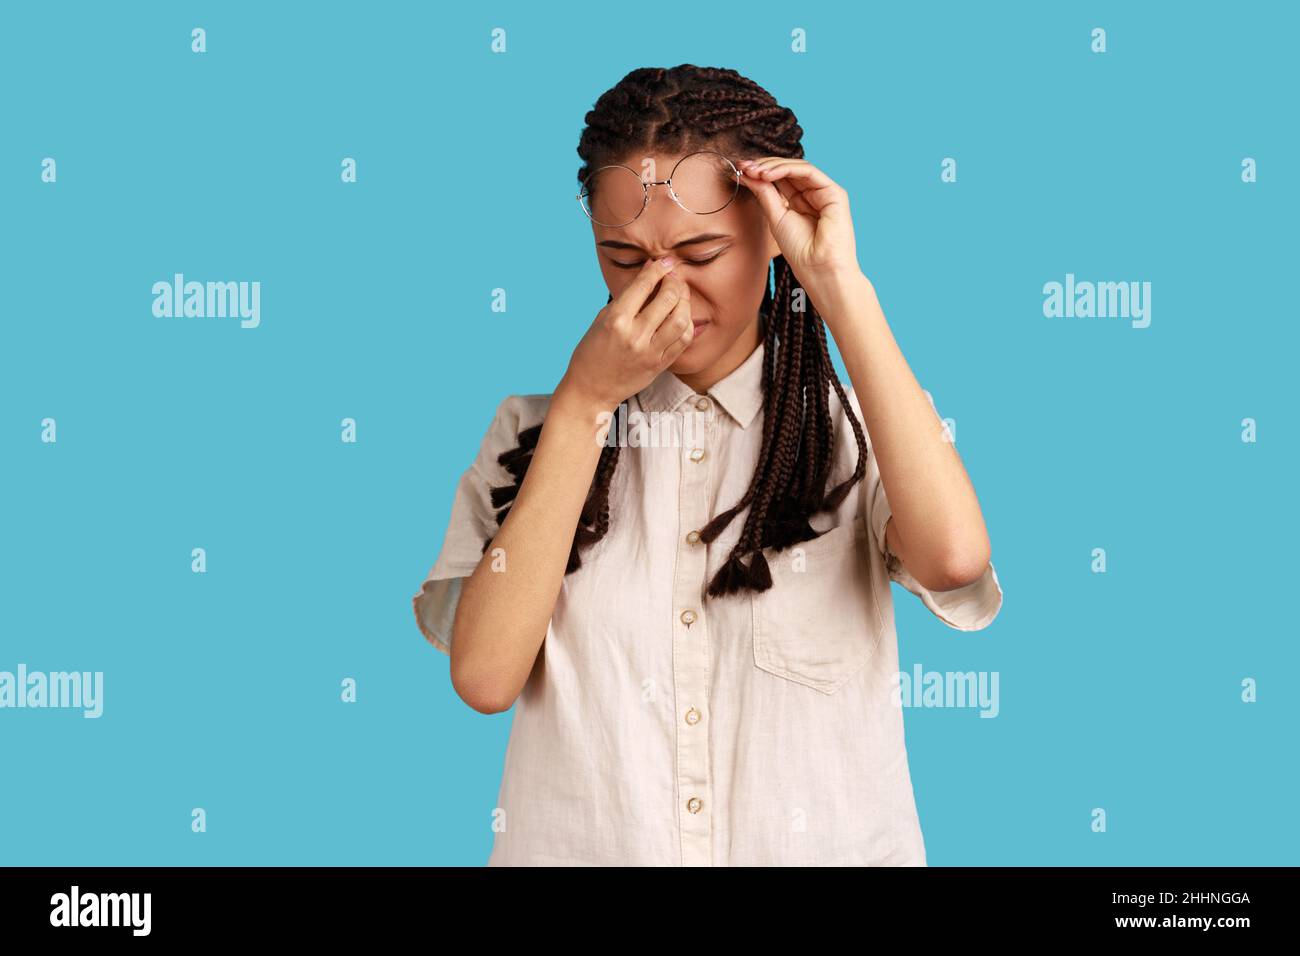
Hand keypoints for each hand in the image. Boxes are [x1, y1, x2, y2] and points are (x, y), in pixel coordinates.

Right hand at [557, 256, 693, 414]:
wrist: (591, 390)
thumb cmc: (592, 352)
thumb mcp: (602, 319)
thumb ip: (627, 298)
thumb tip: (649, 274)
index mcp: (616, 320)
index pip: (644, 285)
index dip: (658, 268)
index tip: (664, 261)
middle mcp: (635, 335)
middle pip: (668, 298)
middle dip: (674, 281)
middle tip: (673, 278)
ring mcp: (650, 352)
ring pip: (681, 318)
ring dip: (684, 301)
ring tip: (679, 296)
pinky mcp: (660, 365)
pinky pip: (683, 340)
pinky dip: (686, 324)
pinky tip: (680, 317)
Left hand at [736, 157, 862, 290]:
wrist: (819, 270)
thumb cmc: (800, 251)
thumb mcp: (775, 217)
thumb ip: (764, 194)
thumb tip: (747, 174)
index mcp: (800, 202)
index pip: (779, 179)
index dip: (759, 173)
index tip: (738, 171)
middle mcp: (813, 195)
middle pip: (787, 170)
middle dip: (763, 166)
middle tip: (743, 167)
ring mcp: (824, 192)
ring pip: (797, 167)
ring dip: (772, 166)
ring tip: (753, 171)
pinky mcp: (834, 192)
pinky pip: (808, 171)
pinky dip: (786, 169)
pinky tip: (767, 174)